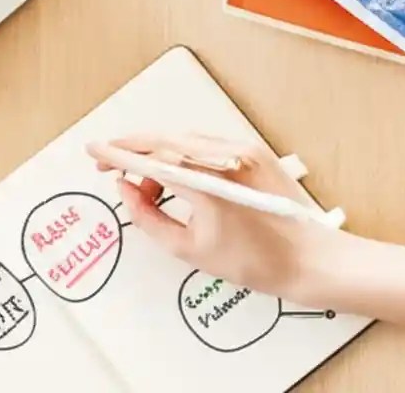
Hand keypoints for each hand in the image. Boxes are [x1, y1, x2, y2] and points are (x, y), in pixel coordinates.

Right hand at [88, 134, 340, 303]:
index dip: (115, 155)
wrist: (312, 260)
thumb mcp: (188, 248)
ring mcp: (241, 150)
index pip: (148, 160)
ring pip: (181, 140)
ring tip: (151, 193)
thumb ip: (147, 216)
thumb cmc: (255, 262)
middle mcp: (224, 157)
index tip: (93, 150)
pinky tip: (178, 181)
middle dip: (132, 152)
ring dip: (158, 157)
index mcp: (207, 185)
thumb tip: (125, 190)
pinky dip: (182, 156)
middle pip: (162, 141)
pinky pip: (204, 143)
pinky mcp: (251, 150)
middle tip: (109, 167)